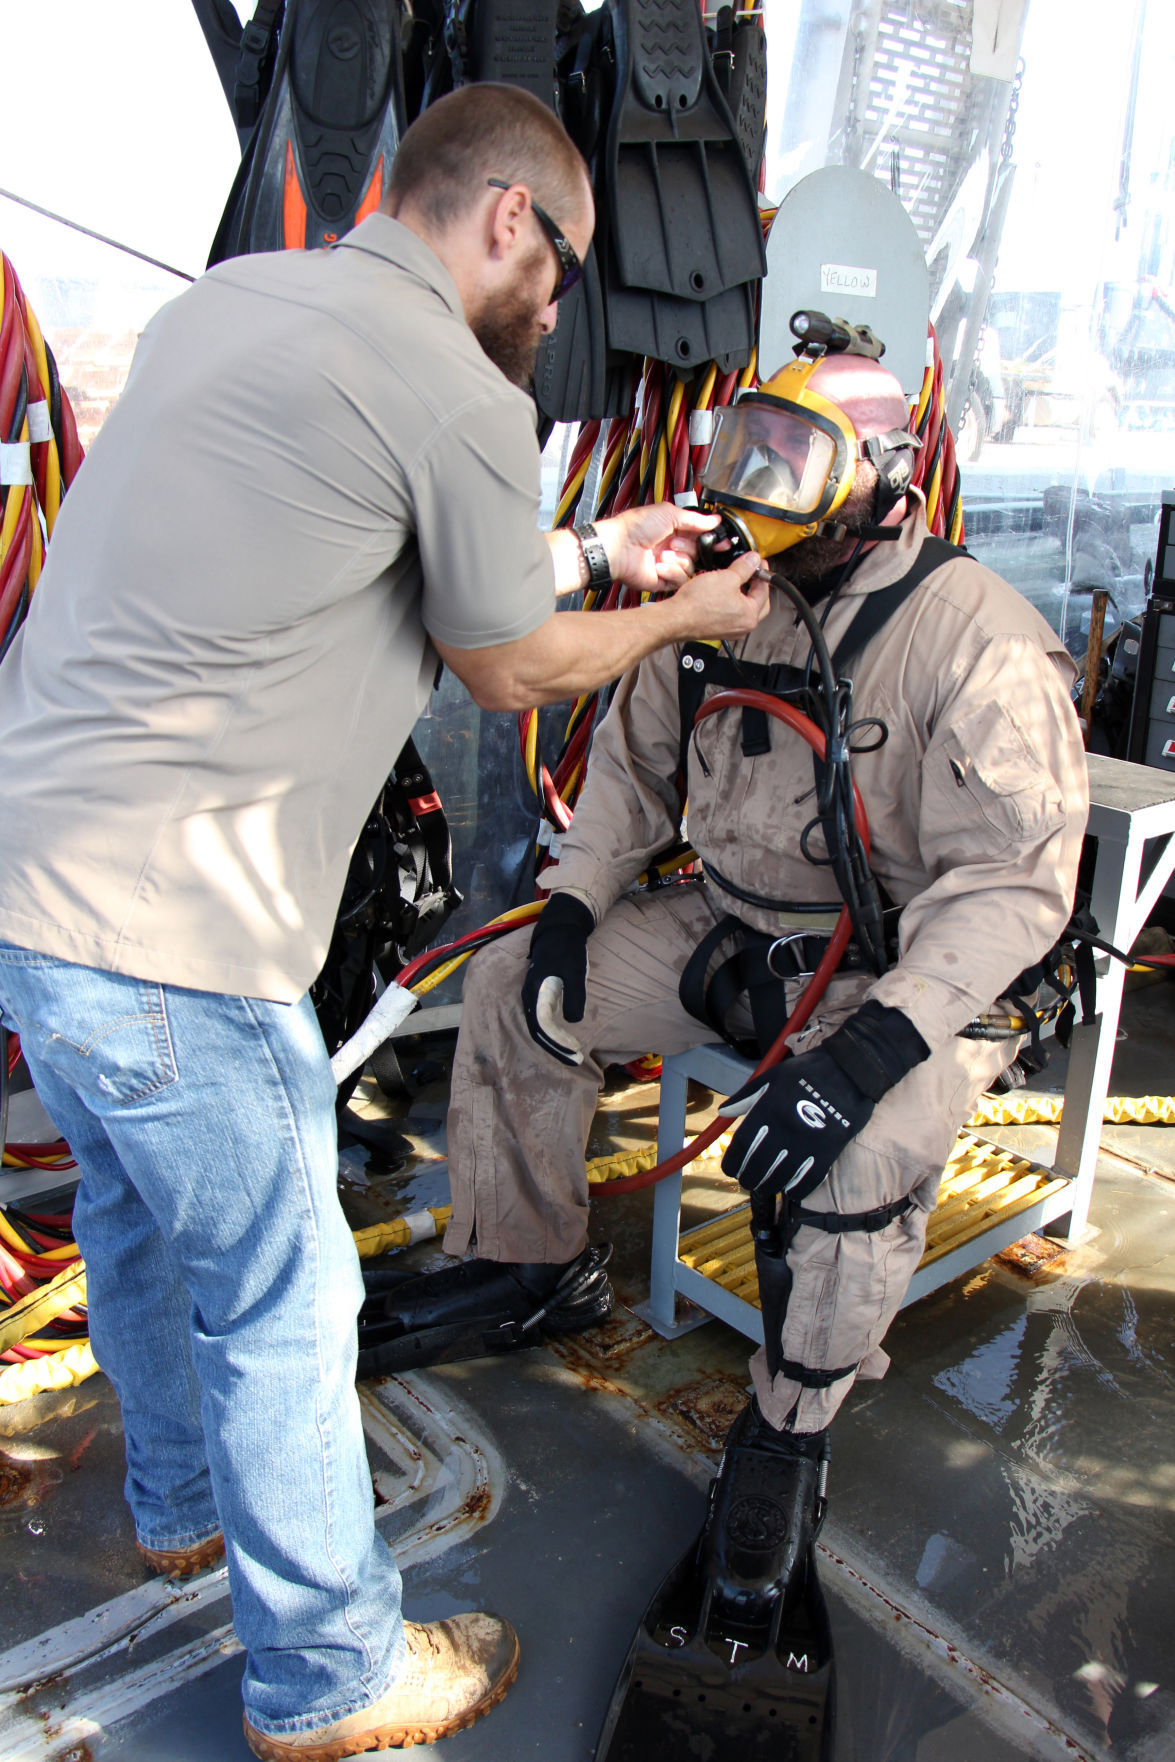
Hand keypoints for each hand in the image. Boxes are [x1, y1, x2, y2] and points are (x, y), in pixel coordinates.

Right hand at [521, 894, 594, 1065]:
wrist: (560, 928)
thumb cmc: (568, 950)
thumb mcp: (575, 972)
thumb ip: (574, 996)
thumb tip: (573, 1020)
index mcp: (535, 993)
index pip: (543, 1027)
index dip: (558, 1043)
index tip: (576, 1052)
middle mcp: (529, 997)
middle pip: (538, 1032)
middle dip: (556, 1049)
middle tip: (576, 1060)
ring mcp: (533, 996)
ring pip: (539, 1027)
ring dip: (554, 1042)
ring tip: (572, 1053)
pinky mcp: (539, 994)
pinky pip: (542, 1020)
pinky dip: (553, 1032)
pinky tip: (565, 1036)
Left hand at [597, 504, 721, 592]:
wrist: (618, 548)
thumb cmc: (635, 527)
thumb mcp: (669, 514)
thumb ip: (695, 519)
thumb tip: (715, 520)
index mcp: (675, 530)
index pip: (700, 536)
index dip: (711, 539)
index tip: (721, 541)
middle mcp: (672, 548)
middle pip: (698, 553)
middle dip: (689, 547)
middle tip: (675, 542)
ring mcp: (668, 564)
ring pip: (691, 567)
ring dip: (678, 559)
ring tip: (662, 553)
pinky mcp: (663, 580)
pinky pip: (680, 580)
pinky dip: (670, 572)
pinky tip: (658, 566)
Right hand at [662, 551, 768, 640]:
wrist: (676, 618)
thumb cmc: (697, 604)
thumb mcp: (726, 577)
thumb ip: (744, 567)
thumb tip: (754, 560)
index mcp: (750, 616)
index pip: (764, 590)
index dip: (761, 572)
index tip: (757, 562)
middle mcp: (743, 627)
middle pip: (758, 602)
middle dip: (756, 585)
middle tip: (751, 570)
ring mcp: (731, 630)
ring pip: (744, 607)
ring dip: (742, 592)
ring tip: (734, 578)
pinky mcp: (718, 629)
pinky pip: (730, 613)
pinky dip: (731, 601)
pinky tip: (722, 591)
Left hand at [720, 1001, 929, 1201]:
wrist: (850, 1071)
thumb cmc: (808, 1072)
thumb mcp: (772, 1077)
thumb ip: (745, 1097)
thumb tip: (723, 1112)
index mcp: (768, 1109)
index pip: (741, 1146)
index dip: (732, 1162)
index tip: (731, 1168)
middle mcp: (784, 1129)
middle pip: (757, 1167)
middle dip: (748, 1178)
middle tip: (748, 1180)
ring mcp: (807, 1143)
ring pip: (780, 1178)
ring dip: (769, 1186)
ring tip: (766, 1186)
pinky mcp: (828, 1152)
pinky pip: (808, 1180)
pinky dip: (796, 1189)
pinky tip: (790, 1188)